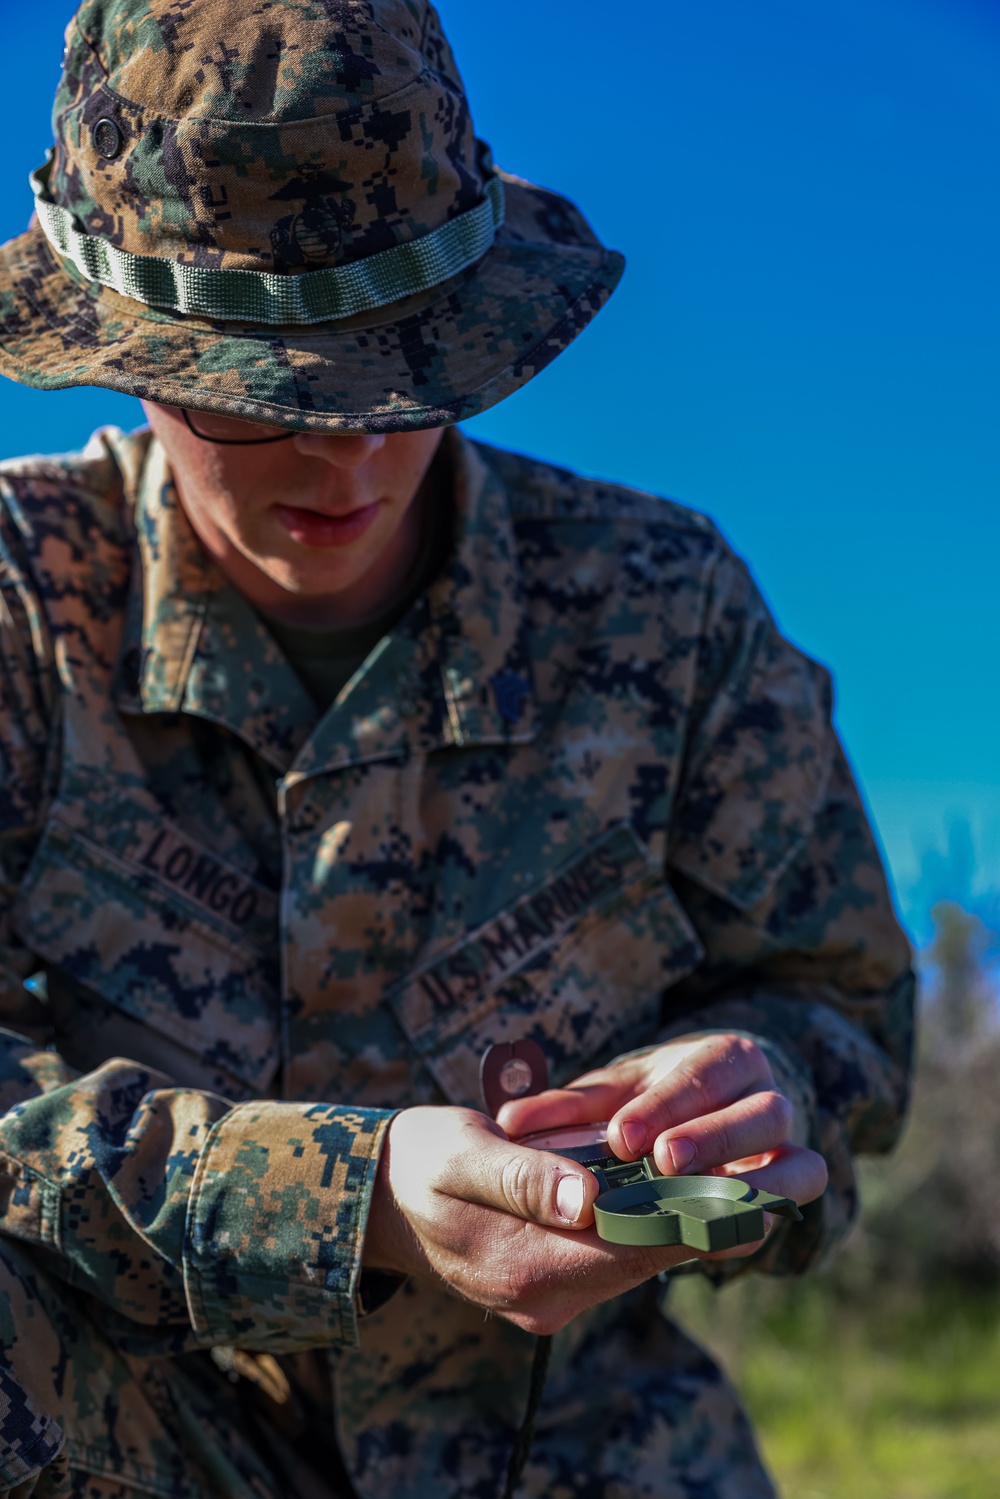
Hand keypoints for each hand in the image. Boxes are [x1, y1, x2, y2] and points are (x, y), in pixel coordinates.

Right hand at [363, 1090, 811, 1335]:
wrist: (376, 1198)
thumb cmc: (420, 1162)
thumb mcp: (465, 1155)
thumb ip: (526, 1178)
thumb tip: (588, 1200)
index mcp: (522, 1266)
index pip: (631, 1246)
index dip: (696, 1222)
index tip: (755, 1196)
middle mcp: (542, 1297)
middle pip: (642, 1259)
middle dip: (706, 1223)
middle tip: (775, 1183)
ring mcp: (545, 1298)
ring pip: (633, 1259)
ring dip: (685, 1225)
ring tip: (750, 1184)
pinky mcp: (547, 1284)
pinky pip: (611, 1257)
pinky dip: (648, 1228)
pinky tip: (686, 1196)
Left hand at [497, 1033, 827, 1209]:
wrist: (693, 1126)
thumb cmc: (642, 1104)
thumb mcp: (606, 1097)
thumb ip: (564, 1108)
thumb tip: (508, 1122)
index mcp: (722, 1058)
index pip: (704, 1072)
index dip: (667, 1104)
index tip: (623, 1136)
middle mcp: (765, 1095)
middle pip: (762, 1111)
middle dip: (713, 1137)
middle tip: (661, 1164)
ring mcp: (787, 1146)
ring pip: (798, 1159)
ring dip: (752, 1184)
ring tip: (699, 1207)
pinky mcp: (791, 1188)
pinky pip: (799, 1201)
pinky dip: (771, 1214)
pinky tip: (725, 1235)